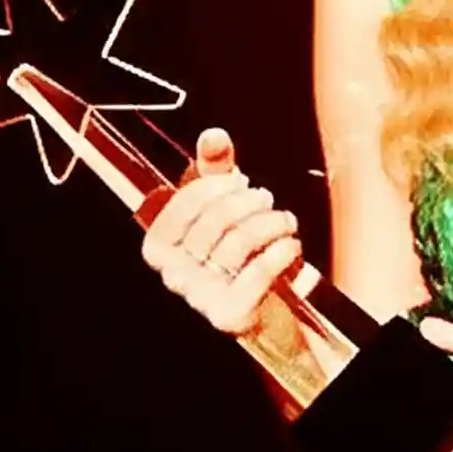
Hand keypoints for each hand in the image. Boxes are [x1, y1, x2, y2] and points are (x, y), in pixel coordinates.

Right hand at [141, 128, 301, 334]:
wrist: (266, 311)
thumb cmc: (239, 254)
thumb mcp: (224, 208)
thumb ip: (215, 170)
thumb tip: (214, 136)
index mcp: (160, 247)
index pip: (183, 204)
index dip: (216, 186)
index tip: (240, 181)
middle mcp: (173, 275)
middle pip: (215, 221)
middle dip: (250, 202)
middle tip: (267, 199)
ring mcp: (200, 298)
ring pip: (239, 243)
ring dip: (272, 223)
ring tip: (285, 221)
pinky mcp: (229, 315)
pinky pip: (259, 271)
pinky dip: (282, 251)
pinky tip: (292, 244)